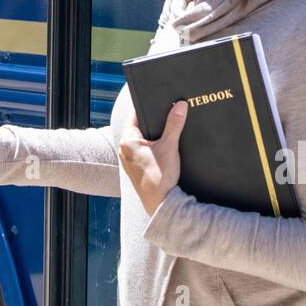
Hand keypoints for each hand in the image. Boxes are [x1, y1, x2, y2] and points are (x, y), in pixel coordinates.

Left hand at [118, 100, 187, 215]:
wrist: (161, 204)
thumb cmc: (160, 177)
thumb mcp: (169, 146)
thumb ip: (174, 124)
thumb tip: (180, 105)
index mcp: (128, 141)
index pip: (136, 115)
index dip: (149, 107)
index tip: (160, 101)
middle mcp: (125, 150)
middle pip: (140, 127)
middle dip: (154, 122)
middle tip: (168, 114)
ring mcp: (129, 160)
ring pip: (143, 140)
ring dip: (155, 137)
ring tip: (168, 132)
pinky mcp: (136, 169)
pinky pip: (144, 152)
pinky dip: (154, 149)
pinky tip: (165, 149)